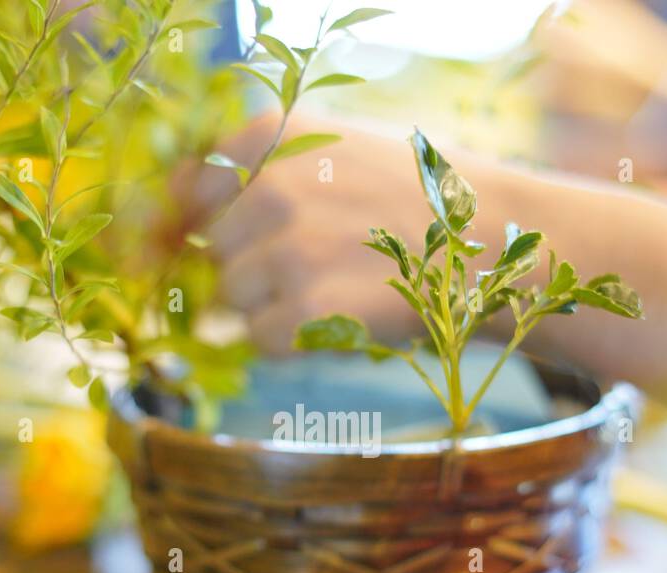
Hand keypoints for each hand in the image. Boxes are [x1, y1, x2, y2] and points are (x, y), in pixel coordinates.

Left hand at [186, 113, 441, 352]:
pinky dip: (291, 341)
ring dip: (272, 305)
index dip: (203, 225)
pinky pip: (260, 339)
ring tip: (336, 288)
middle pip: (216, 252)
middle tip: (318, 266)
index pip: (190, 189)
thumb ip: (258, 169)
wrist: (495, 239)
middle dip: (252, 267)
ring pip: (232, 299)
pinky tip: (339, 319)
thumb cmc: (411, 197)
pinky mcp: (310, 310)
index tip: (231, 245)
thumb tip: (171, 213)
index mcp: (270, 136)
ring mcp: (291, 250)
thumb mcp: (332, 147)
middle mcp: (273, 187)